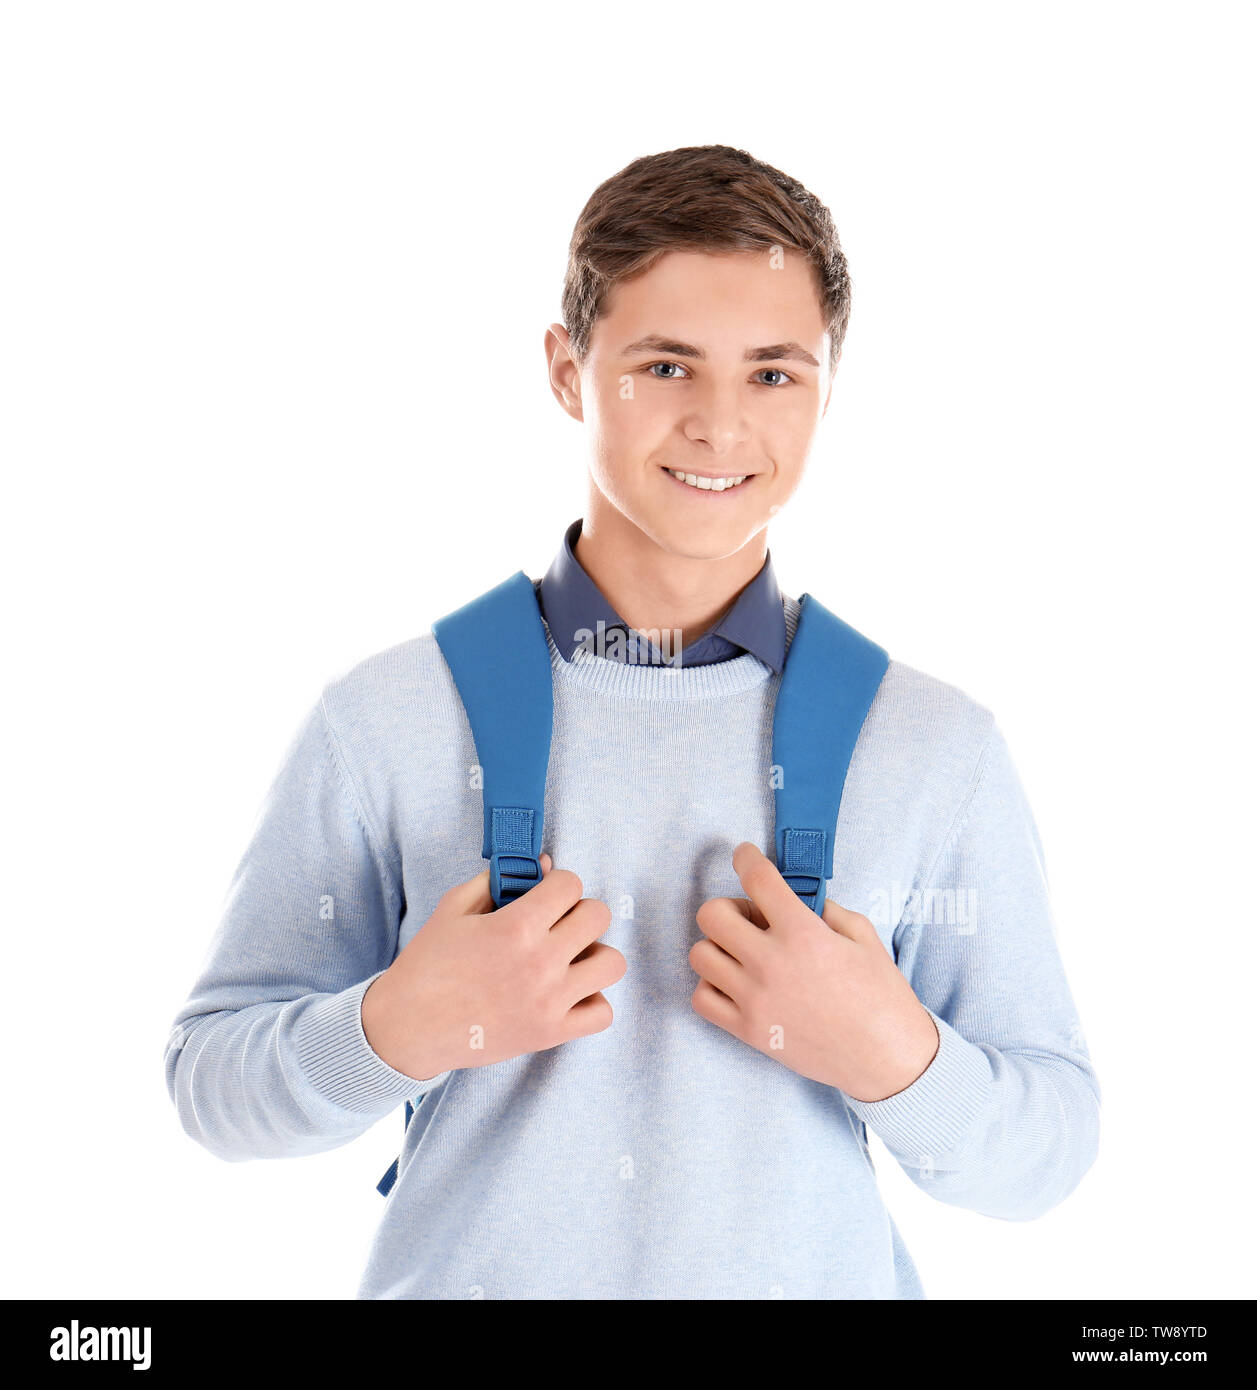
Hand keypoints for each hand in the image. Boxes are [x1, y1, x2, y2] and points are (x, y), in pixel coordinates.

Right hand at [362, 854, 624, 1080]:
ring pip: (612, 963)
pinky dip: (591, 1000)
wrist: (408, 1028)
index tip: (545, 894)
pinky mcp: (550, 1033)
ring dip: (594, 954)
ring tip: (569, 958)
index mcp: (515, 927)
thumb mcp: (454, 908)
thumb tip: (543, 864)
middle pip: (599, 917)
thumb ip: (499, 881)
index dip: (558, 884)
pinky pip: (602, 1012)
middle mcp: (540, 962)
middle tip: (558, 923)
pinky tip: (567, 992)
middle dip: (580, 911)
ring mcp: (549, 1001)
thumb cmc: (428, 964)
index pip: (571, 884)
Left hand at [689, 842, 938, 1101]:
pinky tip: (736, 983)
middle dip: (729, 907)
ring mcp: (755, 1000)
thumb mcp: (862, 936)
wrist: (887, 1059)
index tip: (744, 855)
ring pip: (700, 954)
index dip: (746, 858)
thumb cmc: (881, 996)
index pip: (757, 880)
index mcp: (804, 935)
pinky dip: (712, 985)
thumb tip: (793, 896)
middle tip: (751, 919)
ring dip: (718, 946)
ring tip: (745, 954)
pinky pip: (702, 998)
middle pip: (712, 914)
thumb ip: (824, 909)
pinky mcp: (748, 1031)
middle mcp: (772, 964)